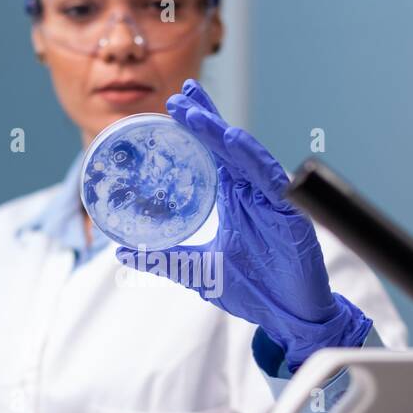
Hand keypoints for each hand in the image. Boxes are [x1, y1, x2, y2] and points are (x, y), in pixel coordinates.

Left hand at [116, 79, 370, 369]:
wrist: (288, 317)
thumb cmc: (255, 289)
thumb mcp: (198, 271)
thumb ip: (165, 259)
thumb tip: (122, 252)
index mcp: (235, 198)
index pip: (213, 153)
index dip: (198, 126)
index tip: (175, 104)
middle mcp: (253, 193)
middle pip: (228, 145)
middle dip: (205, 118)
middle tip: (181, 94)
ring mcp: (273, 201)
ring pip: (246, 156)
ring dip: (221, 133)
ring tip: (198, 114)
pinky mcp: (290, 214)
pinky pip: (270, 179)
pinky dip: (252, 158)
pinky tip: (234, 140)